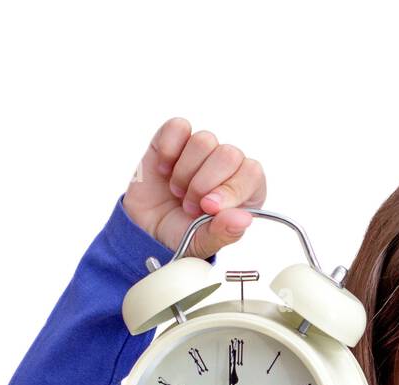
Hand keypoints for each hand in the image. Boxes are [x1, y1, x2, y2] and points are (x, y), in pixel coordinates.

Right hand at [123, 117, 266, 258]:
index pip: (252, 173)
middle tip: (189, 206)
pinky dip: (168, 150)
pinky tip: (164, 170)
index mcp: (245, 191)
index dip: (230, 189)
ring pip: (204, 140)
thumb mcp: (203, 243)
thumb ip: (225, 232)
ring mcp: (203, 151)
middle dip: (203, 184)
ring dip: (185, 172)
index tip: (208, 208)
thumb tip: (244, 219)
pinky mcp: (176, 139)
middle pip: (229, 154)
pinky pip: (178, 127)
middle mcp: (228, 167)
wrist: (146, 228)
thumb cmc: (182, 235)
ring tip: (178, 192)